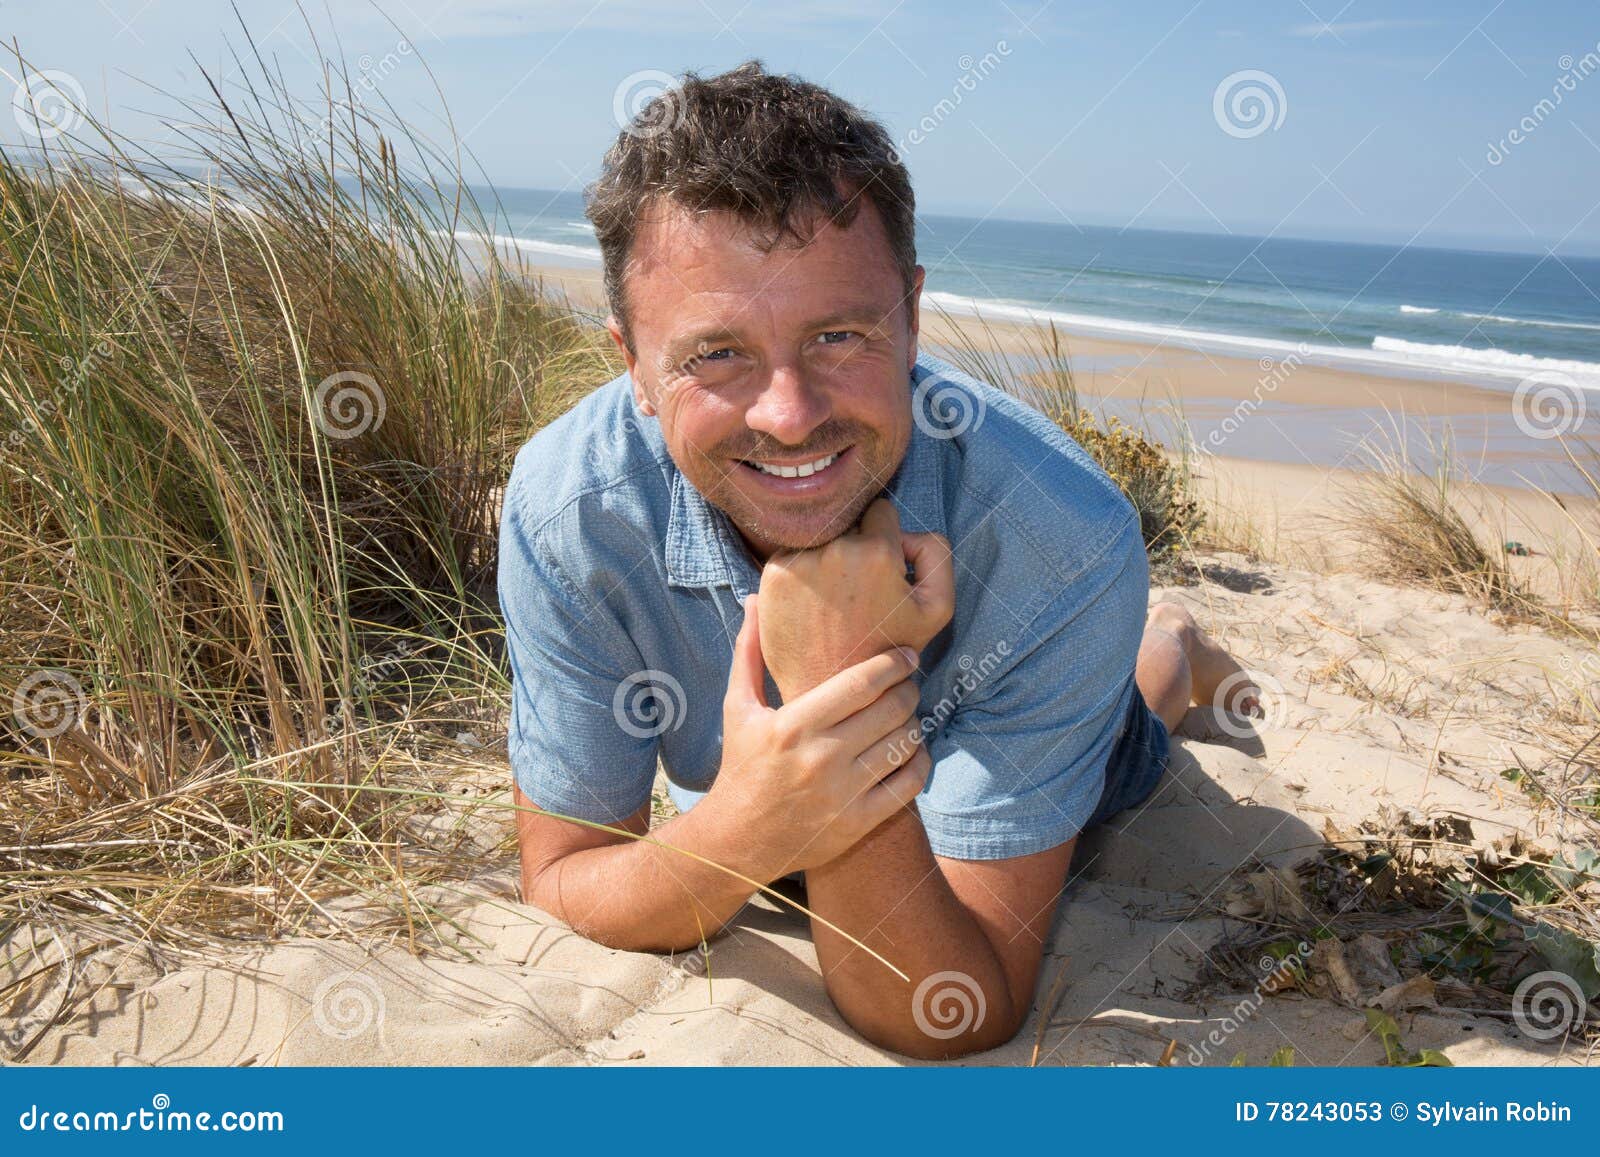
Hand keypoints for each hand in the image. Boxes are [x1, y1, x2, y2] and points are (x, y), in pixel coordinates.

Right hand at [706, 593, 932, 876]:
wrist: (737, 840)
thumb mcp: (738, 707)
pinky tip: (912, 750)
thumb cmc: (741, 766)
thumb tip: (754, 598)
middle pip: (892, 709)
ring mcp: (843, 793)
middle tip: (910, 683)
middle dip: (909, 690)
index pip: (862, 682)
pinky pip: (909, 784)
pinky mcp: (858, 823)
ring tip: (908, 714)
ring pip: (905, 743)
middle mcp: (821, 758)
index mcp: (794, 724)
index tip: (906, 656)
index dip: (894, 664)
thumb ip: (749, 652)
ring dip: (915, 723)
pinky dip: (919, 762)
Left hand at [758, 498, 954, 700]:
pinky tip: (810, 605)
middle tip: (857, 591)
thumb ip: (936, 553)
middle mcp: (834, 548)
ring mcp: (799, 560)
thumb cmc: (888, 651)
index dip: (886, 538)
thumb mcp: (937, 608)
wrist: (834, 690)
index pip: (881, 511)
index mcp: (876, 551)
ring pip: (820, 537)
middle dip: (855, 545)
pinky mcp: (772, 575)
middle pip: (849, 521)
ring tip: (833, 600)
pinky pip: (792, 555)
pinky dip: (801, 572)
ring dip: (826, 557)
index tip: (881, 567)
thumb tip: (905, 531)